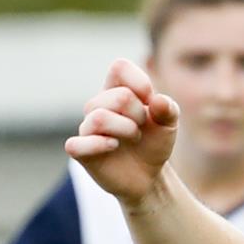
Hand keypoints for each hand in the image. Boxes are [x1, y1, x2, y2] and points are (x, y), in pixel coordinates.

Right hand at [66, 59, 180, 207]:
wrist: (148, 176)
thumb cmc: (154, 143)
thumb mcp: (168, 124)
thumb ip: (168, 109)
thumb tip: (157, 100)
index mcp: (117, 90)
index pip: (119, 68)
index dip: (138, 82)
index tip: (150, 100)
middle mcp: (98, 106)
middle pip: (117, 96)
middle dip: (138, 112)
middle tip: (142, 127)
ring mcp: (88, 129)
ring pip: (98, 117)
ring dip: (125, 128)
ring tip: (134, 138)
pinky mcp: (81, 152)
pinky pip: (75, 144)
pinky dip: (97, 145)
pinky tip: (113, 147)